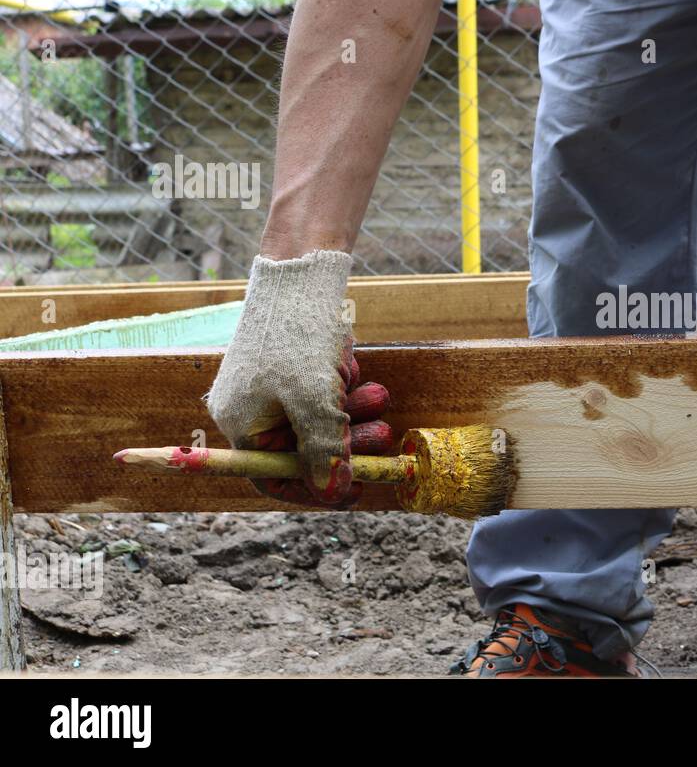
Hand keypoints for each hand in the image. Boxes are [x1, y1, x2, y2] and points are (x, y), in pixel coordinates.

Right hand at [206, 250, 391, 508]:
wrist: (302, 272)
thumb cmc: (300, 337)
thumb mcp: (316, 401)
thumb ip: (325, 450)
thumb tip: (333, 495)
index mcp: (242, 423)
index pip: (275, 477)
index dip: (318, 487)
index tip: (358, 489)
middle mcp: (251, 408)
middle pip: (304, 449)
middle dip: (349, 443)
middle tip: (385, 438)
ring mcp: (272, 385)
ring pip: (320, 419)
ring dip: (354, 414)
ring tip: (381, 398)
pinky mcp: (293, 365)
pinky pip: (322, 392)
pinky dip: (343, 387)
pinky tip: (353, 368)